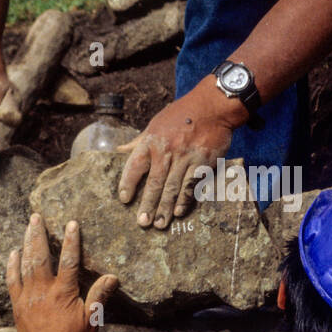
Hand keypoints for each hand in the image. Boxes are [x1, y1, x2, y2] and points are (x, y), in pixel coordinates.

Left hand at [6, 214, 118, 331]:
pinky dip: (12, 265)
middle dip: (38, 234)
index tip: (72, 223)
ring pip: (24, 264)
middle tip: (36, 216)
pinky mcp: (18, 304)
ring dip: (26, 243)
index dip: (71, 240)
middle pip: (40, 256)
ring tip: (28, 227)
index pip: (68, 260)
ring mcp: (28, 296)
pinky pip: (12, 280)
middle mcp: (43, 290)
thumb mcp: (91, 321)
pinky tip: (13, 253)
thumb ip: (99, 297)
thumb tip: (112, 277)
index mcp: (63, 292)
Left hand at [117, 80, 241, 228]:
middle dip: (147, 204)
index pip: (135, 165)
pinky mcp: (203, 162)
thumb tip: (119, 150)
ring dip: (165, 208)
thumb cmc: (181, 114)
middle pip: (154, 182)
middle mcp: (167, 150)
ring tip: (159, 224)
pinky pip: (192, 185)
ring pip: (172, 187)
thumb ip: (139, 141)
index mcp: (151, 140)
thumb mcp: (155, 123)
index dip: (128, 183)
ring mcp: (185, 157)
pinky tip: (179, 212)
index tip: (124, 200)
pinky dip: (185, 200)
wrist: (212, 107)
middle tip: (142, 222)